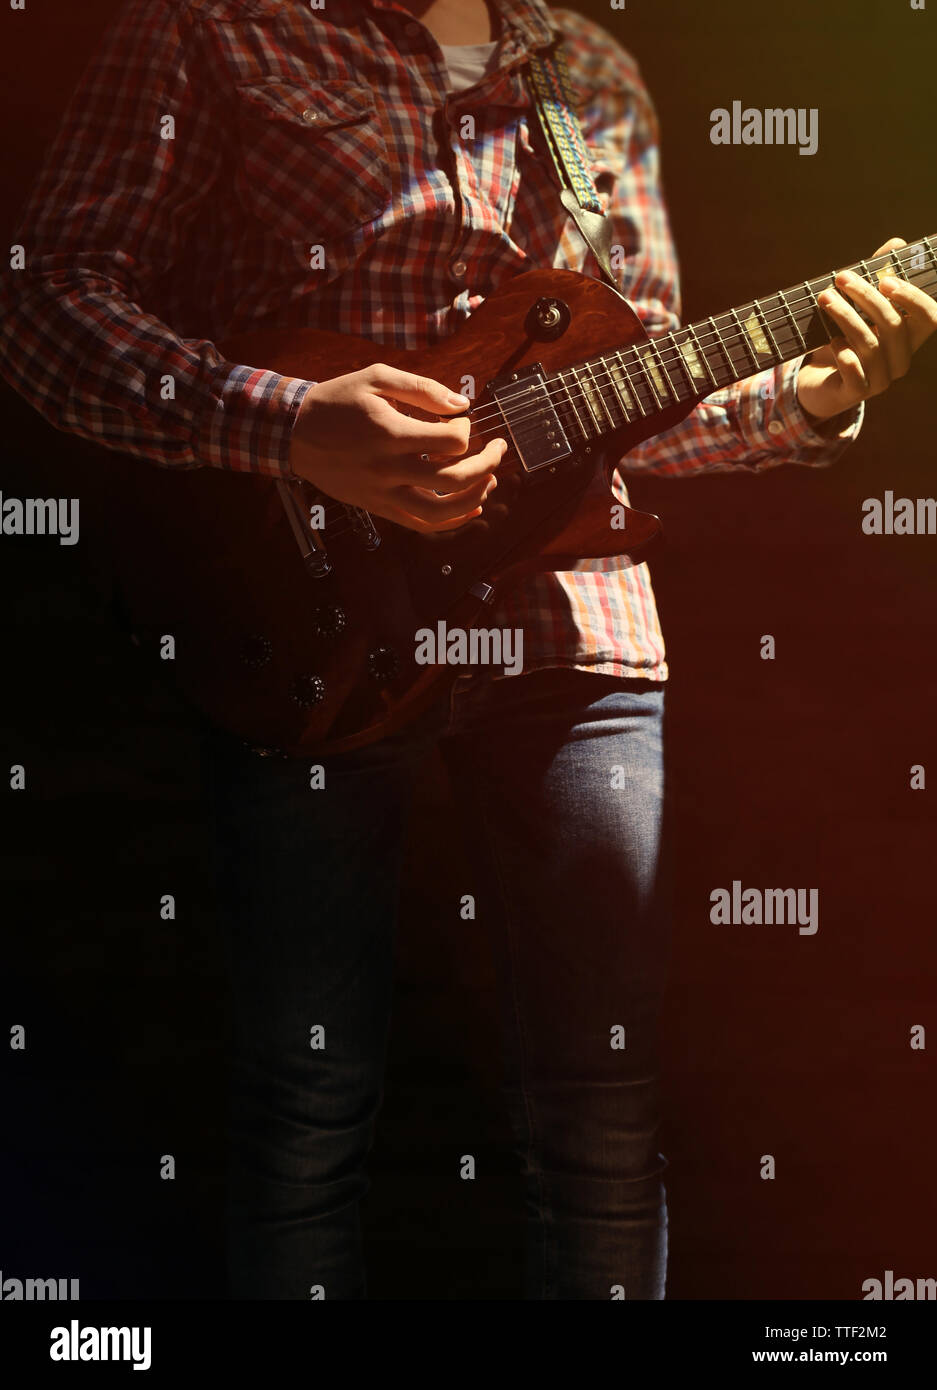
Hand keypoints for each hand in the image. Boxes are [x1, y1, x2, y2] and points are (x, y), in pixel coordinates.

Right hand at [287, 363, 506, 532]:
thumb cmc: (336, 401)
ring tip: (490, 480)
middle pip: (454, 479)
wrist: (294, 434)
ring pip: (441, 510)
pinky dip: (452, 521)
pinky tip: (472, 507)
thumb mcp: (375, 378)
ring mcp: (384, 493)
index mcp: (390, 433)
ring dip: (475, 496)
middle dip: (487, 464)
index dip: (466, 430)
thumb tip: (462, 405)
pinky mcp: (379, 508)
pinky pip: (422, 524)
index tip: (459, 421)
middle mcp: (388, 468)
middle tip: (498, 449)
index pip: (451, 442)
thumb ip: (422, 388)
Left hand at [796, 237, 936, 422]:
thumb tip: (897, 242)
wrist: (818, 381)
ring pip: (870, 345)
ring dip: (845, 316)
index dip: (912, 298)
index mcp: (910, 337)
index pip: (930, 317)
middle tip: (840, 277)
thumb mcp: (860, 307)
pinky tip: (832, 341)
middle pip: (894, 326)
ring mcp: (881, 379)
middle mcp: (901, 360)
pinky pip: (855, 373)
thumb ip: (878, 276)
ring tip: (825, 298)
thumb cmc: (845, 338)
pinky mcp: (856, 394)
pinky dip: (843, 353)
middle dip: (866, 297)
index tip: (886, 279)